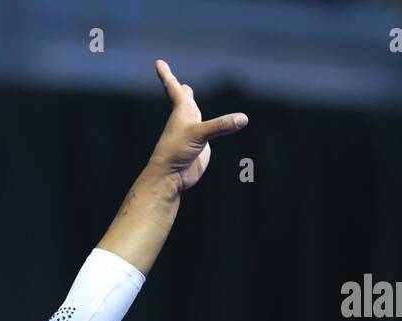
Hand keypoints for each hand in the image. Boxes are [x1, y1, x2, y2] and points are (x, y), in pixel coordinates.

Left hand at [147, 60, 247, 193]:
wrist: (171, 177)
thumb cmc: (176, 152)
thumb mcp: (199, 134)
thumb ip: (221, 125)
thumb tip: (243, 119)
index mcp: (181, 112)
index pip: (172, 87)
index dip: (166, 74)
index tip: (158, 62)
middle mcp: (186, 120)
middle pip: (182, 100)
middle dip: (179, 91)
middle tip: (179, 84)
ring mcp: (192, 134)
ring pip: (193, 115)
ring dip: (192, 106)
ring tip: (189, 95)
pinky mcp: (199, 147)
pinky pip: (207, 133)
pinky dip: (208, 126)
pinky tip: (208, 127)